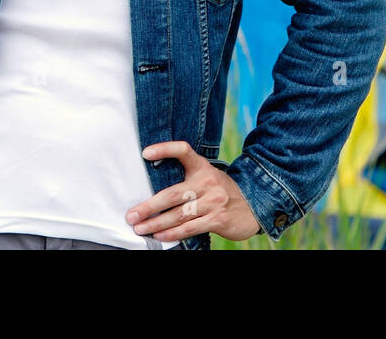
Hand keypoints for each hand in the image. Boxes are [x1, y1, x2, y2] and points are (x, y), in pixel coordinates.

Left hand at [126, 141, 260, 242]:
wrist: (253, 207)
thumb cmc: (220, 192)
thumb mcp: (208, 178)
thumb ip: (188, 180)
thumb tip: (153, 192)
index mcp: (203, 167)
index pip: (184, 151)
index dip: (165, 149)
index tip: (146, 153)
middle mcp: (208, 182)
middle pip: (173, 194)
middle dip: (149, 206)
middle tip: (132, 215)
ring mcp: (214, 201)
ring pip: (179, 214)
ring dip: (157, 223)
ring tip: (140, 228)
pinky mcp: (218, 219)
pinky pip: (190, 228)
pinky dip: (172, 233)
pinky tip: (160, 235)